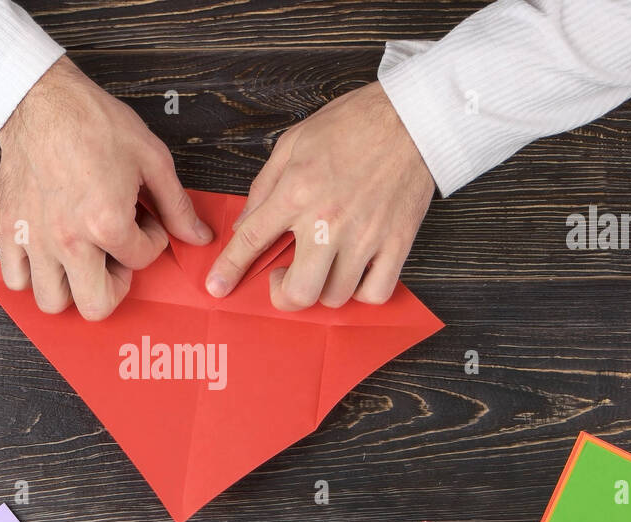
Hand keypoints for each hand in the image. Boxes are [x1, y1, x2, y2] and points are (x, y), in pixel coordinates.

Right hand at [0, 56, 212, 319]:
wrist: (42, 101)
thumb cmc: (94, 123)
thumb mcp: (151, 159)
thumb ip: (176, 206)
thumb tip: (199, 236)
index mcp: (107, 223)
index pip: (140, 261)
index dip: (150, 240)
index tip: (142, 219)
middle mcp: (69, 240)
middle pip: (94, 306)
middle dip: (113, 286)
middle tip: (114, 257)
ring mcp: (35, 239)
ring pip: (52, 302)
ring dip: (71, 288)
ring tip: (81, 258)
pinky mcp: (9, 230)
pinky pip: (16, 279)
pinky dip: (31, 275)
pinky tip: (47, 253)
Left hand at [205, 82, 433, 309]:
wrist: (412, 115)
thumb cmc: (354, 123)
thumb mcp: (294, 142)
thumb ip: (265, 186)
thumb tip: (246, 223)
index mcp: (297, 192)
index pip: (251, 241)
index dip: (229, 269)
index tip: (218, 287)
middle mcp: (329, 221)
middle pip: (299, 292)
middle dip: (283, 296)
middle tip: (283, 280)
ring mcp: (366, 236)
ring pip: (336, 297)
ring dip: (322, 290)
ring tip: (322, 269)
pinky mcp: (397, 242)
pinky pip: (376, 292)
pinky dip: (362, 292)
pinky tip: (355, 274)